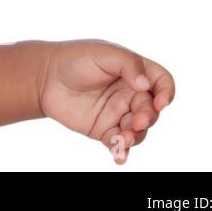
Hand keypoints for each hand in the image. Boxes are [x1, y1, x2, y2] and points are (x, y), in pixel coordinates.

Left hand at [37, 39, 174, 164]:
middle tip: (137, 121)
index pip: (162, 82)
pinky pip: (119, 144)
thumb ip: (127, 64)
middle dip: (148, 117)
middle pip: (152, 110)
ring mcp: (119, 113)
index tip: (160, 102)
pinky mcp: (105, 129)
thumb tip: (144, 86)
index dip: (166, 92)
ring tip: (123, 139)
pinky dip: (122, 152)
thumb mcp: (102, 53)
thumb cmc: (74, 58)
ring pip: (139, 130)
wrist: (44, 77)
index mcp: (135, 72)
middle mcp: (131, 94)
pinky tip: (119, 157)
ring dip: (136, 136)